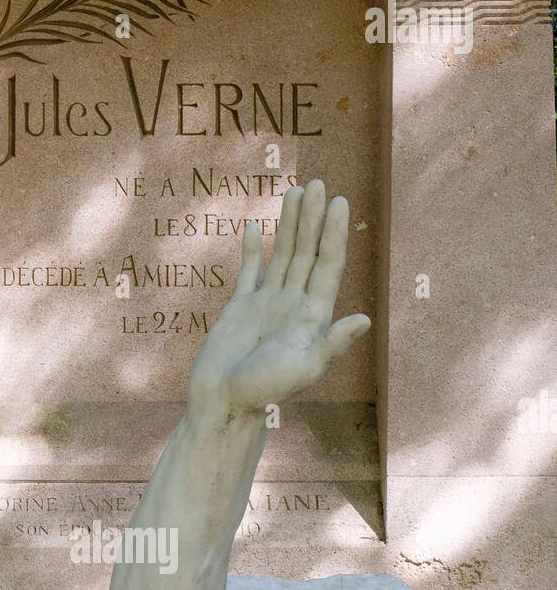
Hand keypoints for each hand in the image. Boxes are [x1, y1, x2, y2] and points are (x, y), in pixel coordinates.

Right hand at [187, 179, 369, 414]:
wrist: (223, 405)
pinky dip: (252, 249)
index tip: (339, 203)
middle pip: (308, 253)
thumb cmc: (263, 393)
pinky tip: (254, 227)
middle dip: (313, 219)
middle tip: (318, 184)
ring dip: (290, 225)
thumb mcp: (304, 370)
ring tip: (295, 192)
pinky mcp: (240, 309)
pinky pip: (249, 271)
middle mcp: (293, 305)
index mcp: (312, 317)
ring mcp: (267, 305)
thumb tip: (365, 319)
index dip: (334, 234)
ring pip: (282, 255)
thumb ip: (332, 344)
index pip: (328, 266)